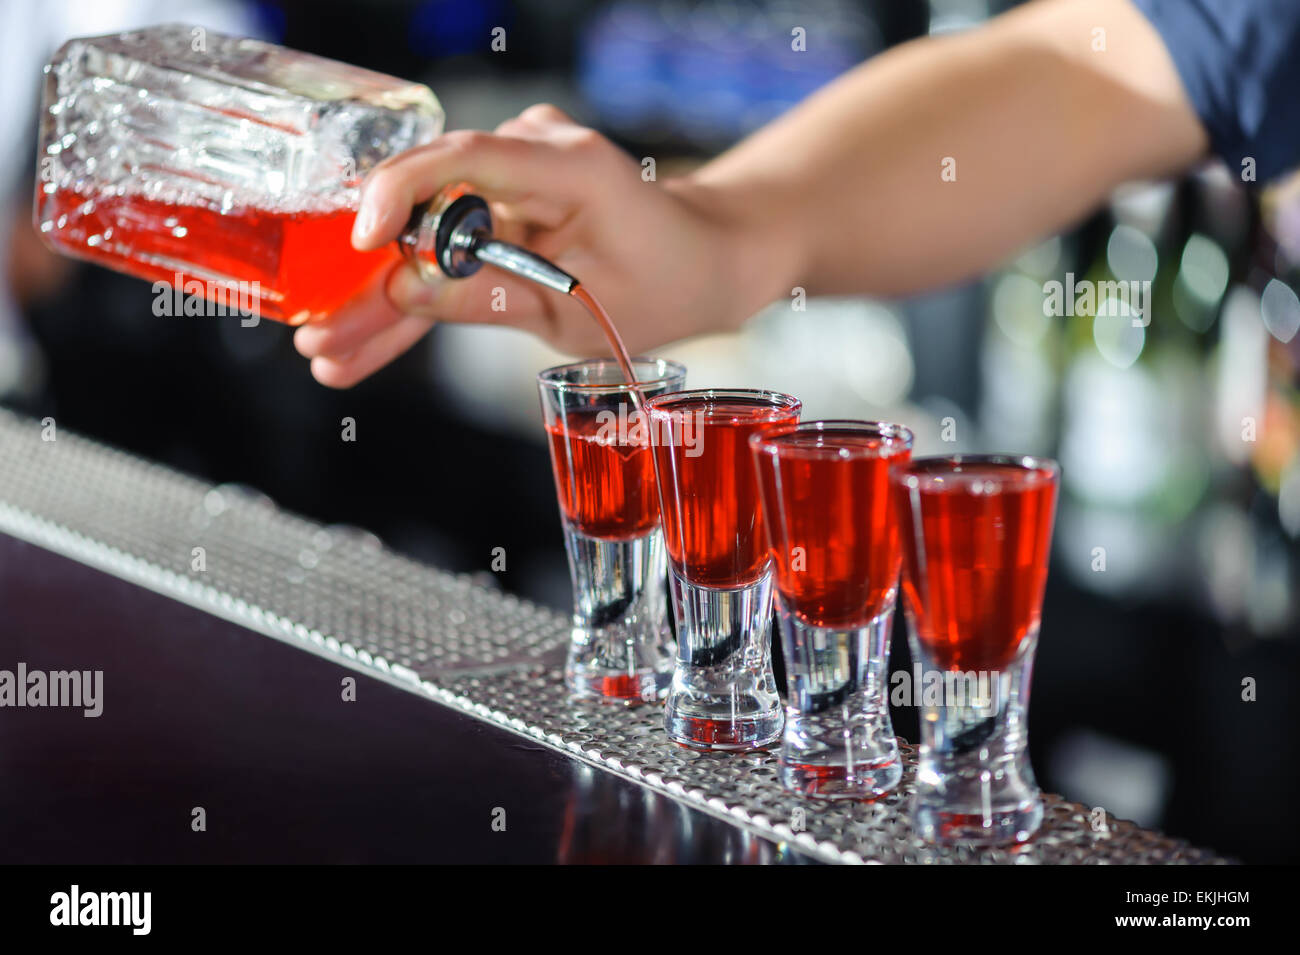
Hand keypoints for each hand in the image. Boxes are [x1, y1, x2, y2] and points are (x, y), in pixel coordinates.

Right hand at [294, 105, 776, 387]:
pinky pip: (449, 247)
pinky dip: (418, 293)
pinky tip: (364, 339)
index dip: (396, 197)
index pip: (459, 159)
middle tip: (316, 334)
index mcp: (565, 167)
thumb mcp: (582, 313)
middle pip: (427, 211)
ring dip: (382, 297)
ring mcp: (516, 174)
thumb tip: (404, 292)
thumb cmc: (663, 283)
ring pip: (429, 238)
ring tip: (328, 352)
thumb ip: (491, 298)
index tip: (357, 245)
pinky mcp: (507, 201)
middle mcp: (531, 155)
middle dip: (370, 278)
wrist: (703, 260)